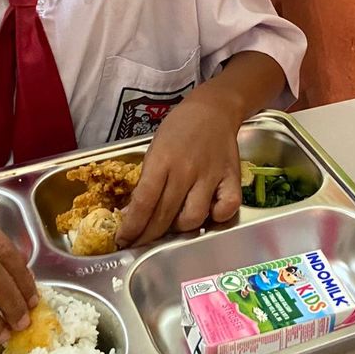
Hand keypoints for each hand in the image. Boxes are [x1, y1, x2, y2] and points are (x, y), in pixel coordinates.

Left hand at [115, 91, 242, 247]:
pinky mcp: (231, 178)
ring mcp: (210, 176)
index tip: (124, 241)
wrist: (213, 109)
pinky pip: (226, 209)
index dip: (132, 227)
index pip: (144, 203)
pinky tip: (209, 213)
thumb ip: (148, 180)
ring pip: (193, 218)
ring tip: (173, 225)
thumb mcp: (154, 148)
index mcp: (161, 161)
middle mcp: (185, 171)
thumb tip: (133, 213)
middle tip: (140, 244)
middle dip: (148, 236)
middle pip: (164, 216)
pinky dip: (217, 217)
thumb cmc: (179, 128)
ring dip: (180, 228)